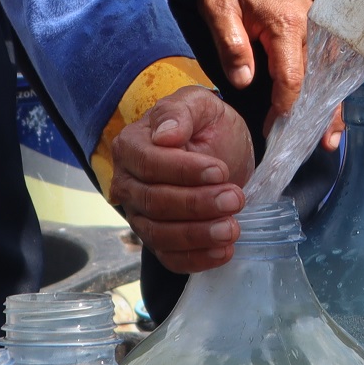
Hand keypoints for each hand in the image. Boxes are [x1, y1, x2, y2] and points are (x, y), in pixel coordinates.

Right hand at [108, 86, 250, 272]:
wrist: (219, 149)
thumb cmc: (205, 124)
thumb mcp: (199, 105)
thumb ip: (180, 112)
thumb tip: (165, 135)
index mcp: (131, 146)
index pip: (149, 163)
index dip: (184, 171)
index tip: (220, 171)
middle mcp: (127, 183)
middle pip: (154, 201)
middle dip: (196, 204)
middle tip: (235, 199)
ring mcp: (139, 215)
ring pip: (159, 234)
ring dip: (197, 235)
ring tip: (232, 229)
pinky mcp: (158, 239)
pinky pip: (169, 257)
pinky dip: (195, 259)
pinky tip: (223, 252)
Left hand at [199, 0, 345, 150]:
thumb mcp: (217, 4)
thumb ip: (230, 41)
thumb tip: (244, 80)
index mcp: (287, 24)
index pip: (291, 76)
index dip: (283, 107)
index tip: (273, 129)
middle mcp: (312, 28)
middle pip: (318, 81)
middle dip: (317, 116)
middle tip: (318, 146)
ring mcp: (319, 30)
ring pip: (329, 76)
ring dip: (330, 108)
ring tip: (330, 140)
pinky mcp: (319, 33)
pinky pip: (329, 67)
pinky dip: (331, 92)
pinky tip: (331, 115)